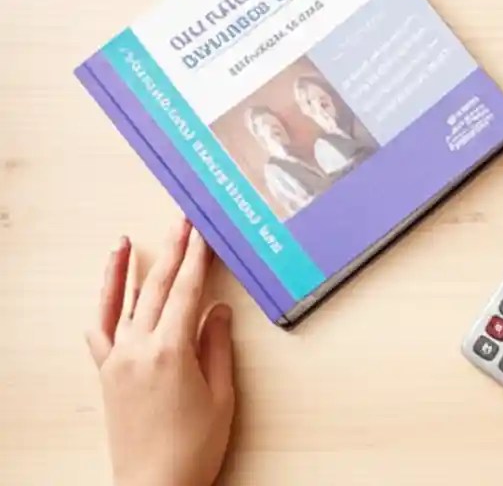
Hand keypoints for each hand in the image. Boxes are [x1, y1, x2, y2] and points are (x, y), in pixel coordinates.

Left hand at [85, 219, 235, 485]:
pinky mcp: (107, 375)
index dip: (197, 260)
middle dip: (171, 253)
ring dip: (126, 271)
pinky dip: (103, 308)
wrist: (155, 485)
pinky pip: (100, 333)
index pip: (186, 292)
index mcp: (171, 351)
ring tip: (127, 242)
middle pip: (155, 290)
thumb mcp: (221, 395)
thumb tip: (219, 310)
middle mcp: (138, 349)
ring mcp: (117, 361)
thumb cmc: (195, 446)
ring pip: (121, 305)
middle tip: (181, 223)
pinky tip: (109, 293)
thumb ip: (218, 347)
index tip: (203, 234)